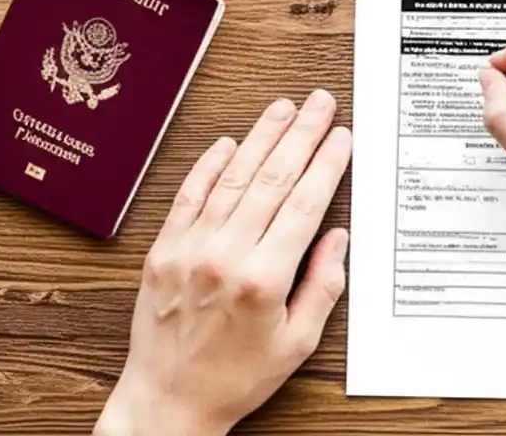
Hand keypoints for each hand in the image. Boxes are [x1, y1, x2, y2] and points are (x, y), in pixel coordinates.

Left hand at [95, 91, 350, 435]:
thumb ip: (323, 285)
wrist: (168, 401)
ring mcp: (190, 249)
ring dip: (261, 137)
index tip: (342, 138)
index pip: (304, 203)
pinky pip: (189, 196)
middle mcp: (225, 255)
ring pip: (233, 178)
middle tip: (321, 104)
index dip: (327, 164)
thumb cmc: (235, 378)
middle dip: (302, 135)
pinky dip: (210, 165)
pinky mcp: (164, 251)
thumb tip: (337, 237)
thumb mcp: (298, 342)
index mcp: (264, 279)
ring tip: (284, 108)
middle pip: (273, 179)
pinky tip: (228, 142)